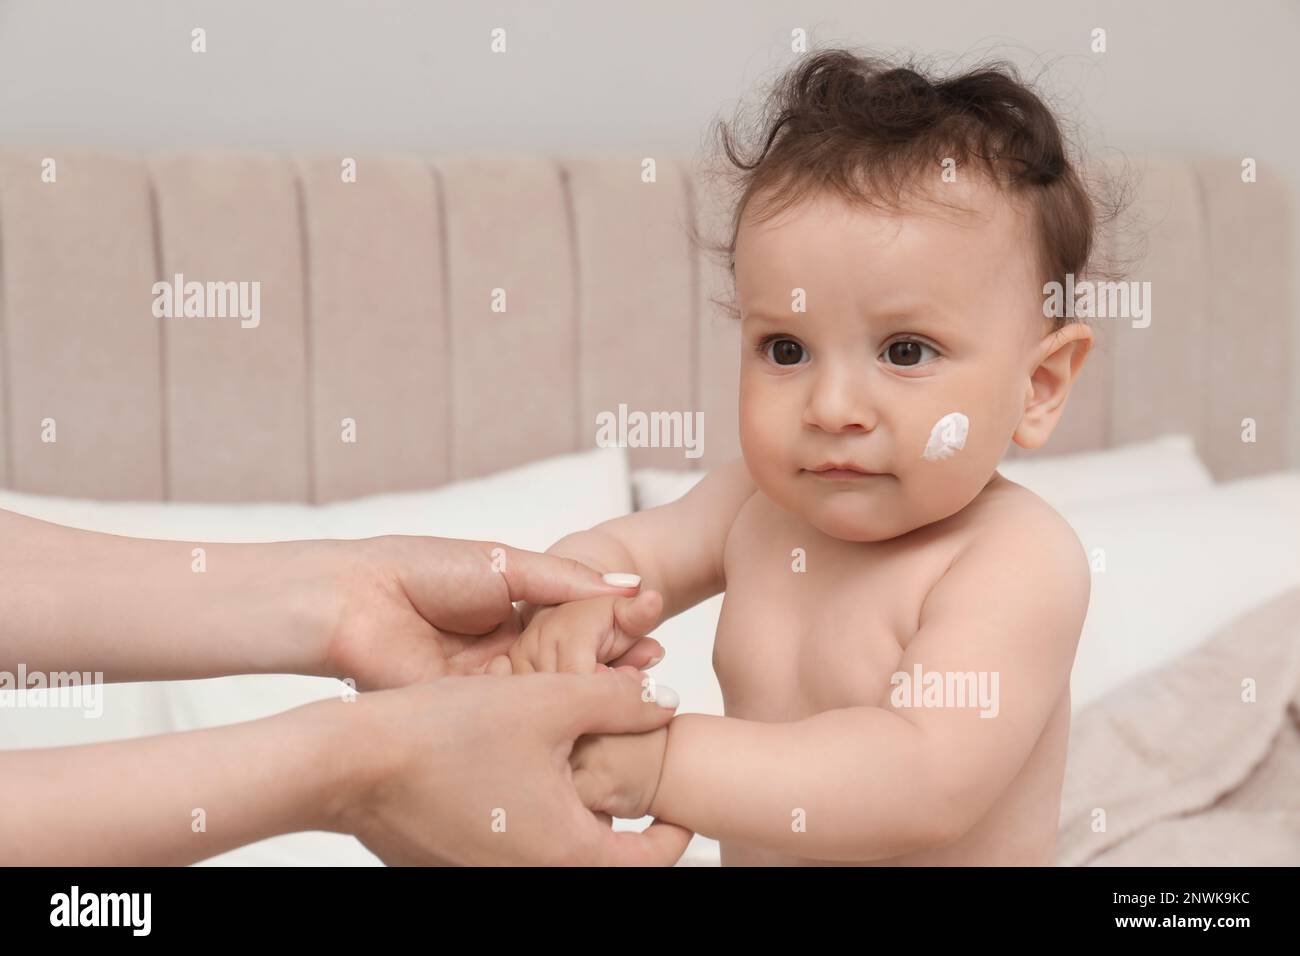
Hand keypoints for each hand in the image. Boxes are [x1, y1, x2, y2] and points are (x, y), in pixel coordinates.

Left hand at [318, 536, 648, 689]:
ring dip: (591, 692)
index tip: (652, 636)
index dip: (615, 634)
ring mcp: (490, 686)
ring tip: (636, 688)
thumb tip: (629, 582)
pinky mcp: (471, 712)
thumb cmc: (421, 569)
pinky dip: (553, 711)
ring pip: (551, 693)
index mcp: (515, 614)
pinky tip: (590, 711)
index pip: (579, 630)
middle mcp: (507, 654)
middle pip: (571, 665)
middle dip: (614, 666)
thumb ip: (568, 580)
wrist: (356, 600)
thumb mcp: (508, 566)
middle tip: (655, 666)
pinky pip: (518, 714)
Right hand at [331, 669, 690, 864]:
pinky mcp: (453, 863)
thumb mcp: (549, 701)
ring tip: (573, 761)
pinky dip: (526, 814)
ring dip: (572, 812)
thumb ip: (619, 700)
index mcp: (567, 854)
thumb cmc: (445, 733)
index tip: (681, 803)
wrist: (349, 762)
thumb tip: (666, 704)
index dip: (676, 828)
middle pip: (601, 857)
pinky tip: (513, 766)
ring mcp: (487, 875)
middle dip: (623, 817)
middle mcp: (529, 878)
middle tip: (632, 776)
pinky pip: (509, 845)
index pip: (652, 859)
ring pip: (554, 848)